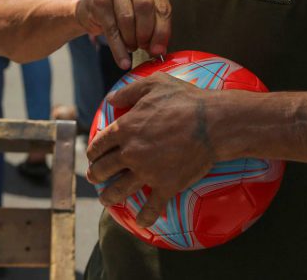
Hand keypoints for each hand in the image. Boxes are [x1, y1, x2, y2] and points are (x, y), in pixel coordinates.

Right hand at [75, 0, 171, 69]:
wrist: (92, 7)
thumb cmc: (124, 10)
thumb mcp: (144, 14)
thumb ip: (155, 27)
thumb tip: (159, 50)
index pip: (162, 7)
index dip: (162, 31)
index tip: (160, 49)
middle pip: (145, 8)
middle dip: (146, 33)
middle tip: (144, 47)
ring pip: (127, 19)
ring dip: (131, 39)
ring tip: (132, 46)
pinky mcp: (99, 0)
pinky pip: (112, 29)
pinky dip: (119, 49)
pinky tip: (123, 61)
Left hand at [86, 73, 216, 226]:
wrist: (214, 122)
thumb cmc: (186, 99)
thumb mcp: (154, 84)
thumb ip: (128, 91)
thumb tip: (110, 99)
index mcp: (125, 128)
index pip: (98, 144)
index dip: (92, 152)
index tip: (92, 156)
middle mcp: (131, 152)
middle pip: (103, 169)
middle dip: (95, 174)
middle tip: (94, 177)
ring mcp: (147, 171)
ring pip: (118, 191)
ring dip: (108, 197)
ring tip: (105, 200)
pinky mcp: (166, 186)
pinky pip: (150, 207)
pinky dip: (144, 217)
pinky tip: (141, 222)